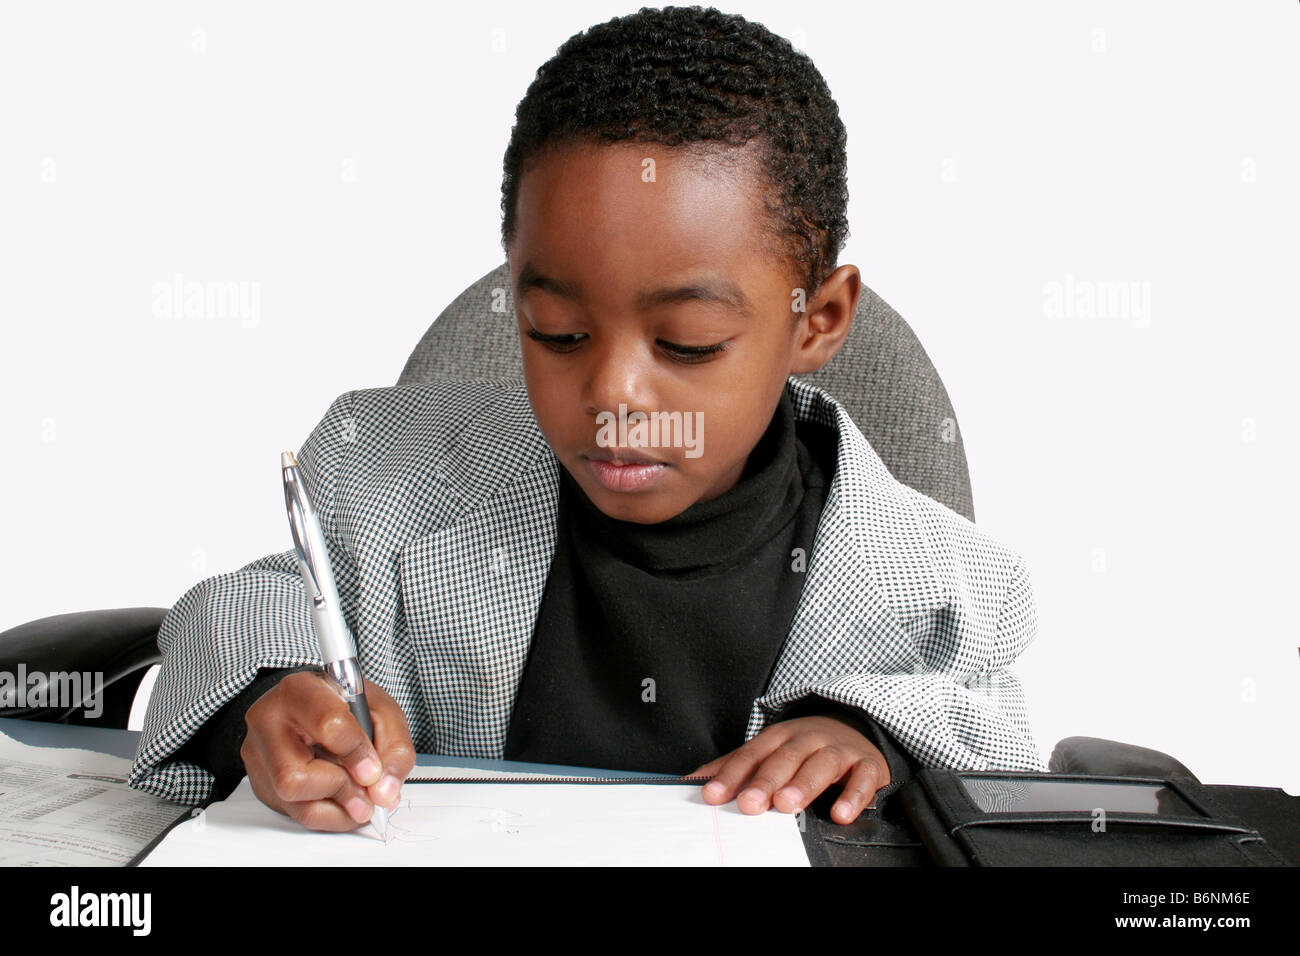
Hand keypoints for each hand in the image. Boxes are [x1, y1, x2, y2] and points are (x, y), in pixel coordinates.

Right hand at [241, 671, 415, 831]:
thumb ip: (394, 747)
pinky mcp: (262, 782)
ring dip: (338, 806)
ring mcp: (259, 756)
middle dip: (341, 789)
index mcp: (299, 690)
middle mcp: (268, 723)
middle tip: (368, 789)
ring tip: (360, 795)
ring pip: (293, 801)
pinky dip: (330, 814)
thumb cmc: (343, 704)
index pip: (327, 725)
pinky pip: (296, 814)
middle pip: (294, 776)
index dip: (356, 753)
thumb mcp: (380, 709)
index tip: (374, 770)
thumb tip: (384, 792)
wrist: (310, 706)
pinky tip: (345, 800)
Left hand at [690, 714, 889, 824]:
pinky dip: (853, 796)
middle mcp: (807, 739)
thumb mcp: (770, 750)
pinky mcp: (868, 764)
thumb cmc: (804, 748)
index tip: (713, 795)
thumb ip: (736, 766)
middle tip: (750, 803)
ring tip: (787, 804)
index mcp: (779, 737)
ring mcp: (839, 750)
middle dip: (765, 781)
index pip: (751, 754)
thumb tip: (695, 781)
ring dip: (803, 784)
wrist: (855, 728)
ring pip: (821, 764)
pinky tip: (841, 814)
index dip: (731, 774)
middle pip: (784, 758)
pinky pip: (863, 779)